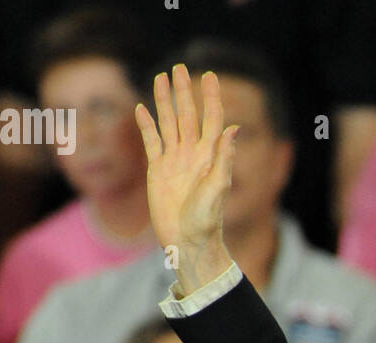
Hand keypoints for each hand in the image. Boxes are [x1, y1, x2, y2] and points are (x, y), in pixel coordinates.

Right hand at [134, 65, 238, 292]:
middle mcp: (192, 155)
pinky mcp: (158, 171)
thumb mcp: (216, 189)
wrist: (188, 242)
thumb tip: (233, 128)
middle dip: (185, 92)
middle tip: (181, 67)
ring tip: (161, 77)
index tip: (210, 76)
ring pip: (168, 123)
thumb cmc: (205, 221)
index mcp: (208, 157)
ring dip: (165, 101)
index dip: (210, 98)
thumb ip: (223, 159)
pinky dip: (147, 125)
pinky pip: (151, 142)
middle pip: (187, 116)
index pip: (211, 120)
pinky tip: (142, 109)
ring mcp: (174, 162)